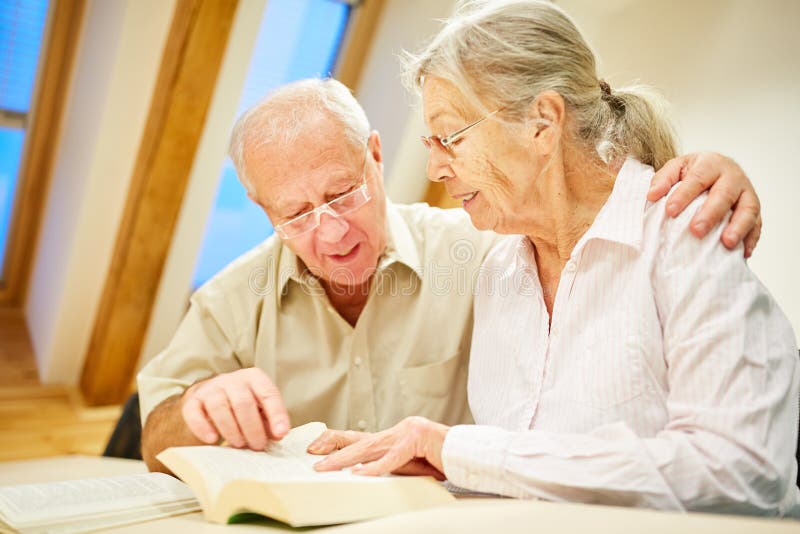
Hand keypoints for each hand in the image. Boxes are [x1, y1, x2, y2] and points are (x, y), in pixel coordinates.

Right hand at [181, 367, 289, 449]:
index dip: (276, 414)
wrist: (209, 399)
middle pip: (243, 402)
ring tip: (239, 444)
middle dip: (252, 428)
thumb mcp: (260, 409)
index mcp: (254, 378)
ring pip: (220, 407)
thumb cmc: (241, 406)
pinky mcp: (192, 401)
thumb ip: (270, 420)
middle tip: (257, 446)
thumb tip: (277, 434)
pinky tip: (212, 439)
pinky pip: (194, 413)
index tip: (281, 433)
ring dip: (231, 430)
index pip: (268, 394)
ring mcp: (211, 389)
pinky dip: (203, 428)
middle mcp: (232, 380)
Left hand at [313, 416, 449, 479]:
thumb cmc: (445, 463)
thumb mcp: (412, 467)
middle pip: (361, 440)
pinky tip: (359, 473)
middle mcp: (400, 429)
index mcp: (396, 435)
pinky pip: (393, 458)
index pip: (361, 437)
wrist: (472, 455)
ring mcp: (409, 430)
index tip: (316, 449)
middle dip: (335, 451)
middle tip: (315, 460)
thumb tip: (362, 474)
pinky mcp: (420, 438)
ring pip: (371, 447)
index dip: (337, 442)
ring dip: (346, 460)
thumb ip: (391, 466)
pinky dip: (375, 467)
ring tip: (327, 468)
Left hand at [648, 152, 761, 256]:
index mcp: (710, 163)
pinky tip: (743, 252)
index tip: (670, 211)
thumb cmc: (692, 172)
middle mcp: (732, 176)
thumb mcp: (676, 168)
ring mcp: (747, 192)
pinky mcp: (755, 209)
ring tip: (726, 243)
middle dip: (710, 213)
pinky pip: (757, 224)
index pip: (697, 179)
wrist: (716, 168)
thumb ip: (663, 179)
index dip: (684, 195)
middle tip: (696, 230)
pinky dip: (751, 238)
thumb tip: (652, 195)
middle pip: (724, 194)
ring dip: (738, 226)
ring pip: (748, 208)